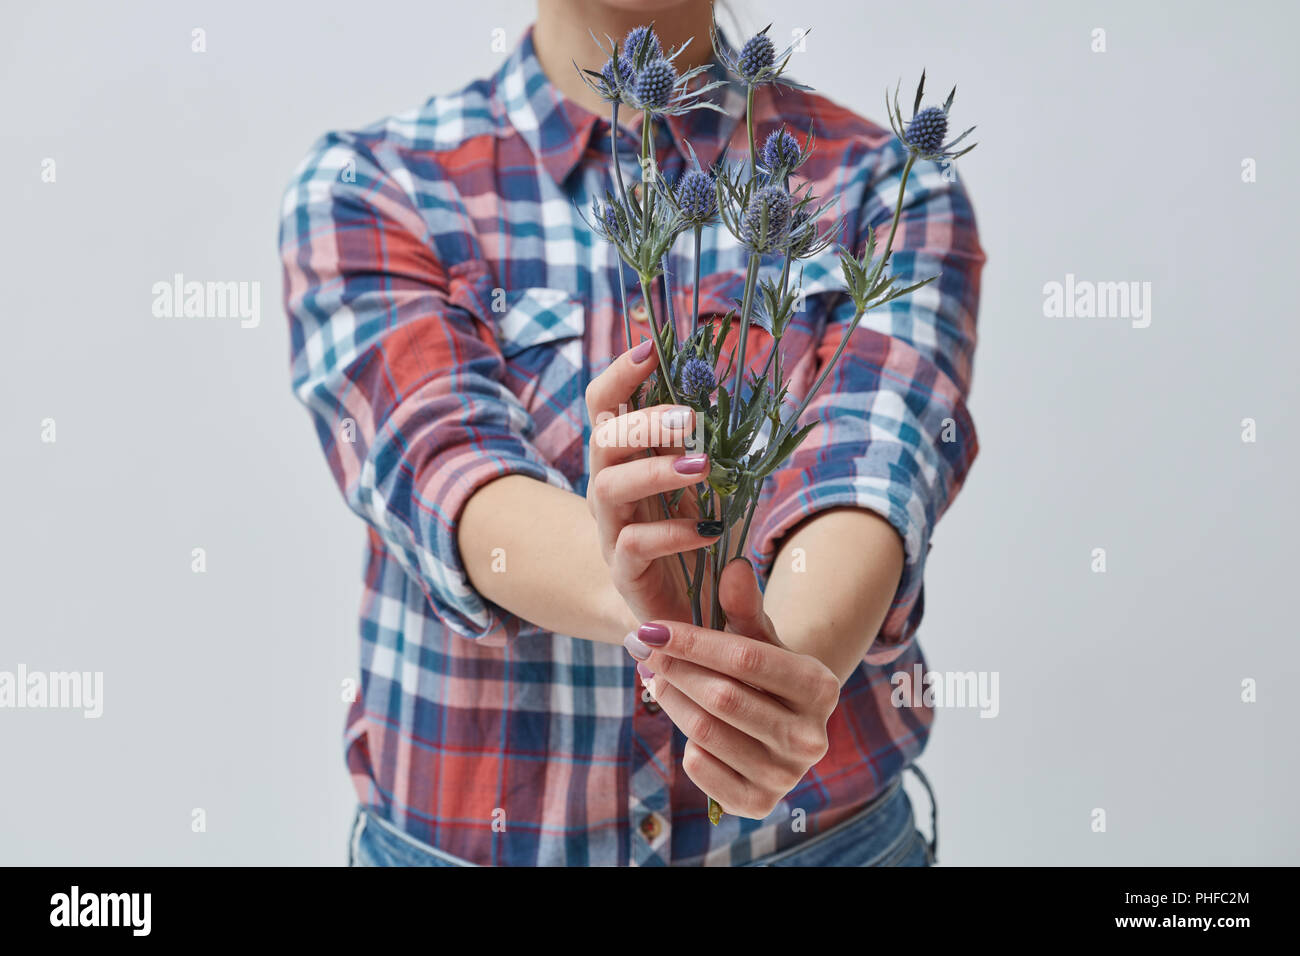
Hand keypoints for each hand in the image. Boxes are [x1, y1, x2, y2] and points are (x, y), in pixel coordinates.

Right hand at [585, 338, 720, 623]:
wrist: (679, 614)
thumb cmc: (694, 539)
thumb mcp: (706, 487)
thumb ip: (707, 447)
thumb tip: (724, 395)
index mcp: (625, 462)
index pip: (606, 408)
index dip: (620, 375)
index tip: (650, 349)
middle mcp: (609, 491)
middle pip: (602, 442)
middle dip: (642, 422)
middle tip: (690, 417)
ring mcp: (611, 531)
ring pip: (607, 488)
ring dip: (655, 470)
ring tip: (702, 466)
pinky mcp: (624, 572)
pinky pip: (633, 545)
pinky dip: (672, 533)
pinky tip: (708, 530)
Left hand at [623, 558, 841, 819]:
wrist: (782, 724)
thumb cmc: (766, 670)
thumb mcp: (759, 636)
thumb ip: (745, 605)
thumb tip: (733, 566)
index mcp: (819, 687)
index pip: (745, 660)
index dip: (693, 641)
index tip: (650, 627)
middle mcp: (810, 737)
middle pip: (722, 698)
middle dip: (674, 669)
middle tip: (639, 647)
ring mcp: (787, 777)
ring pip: (705, 732)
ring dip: (671, 699)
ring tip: (653, 675)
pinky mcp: (760, 804)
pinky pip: (701, 767)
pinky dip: (684, 740)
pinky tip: (682, 715)